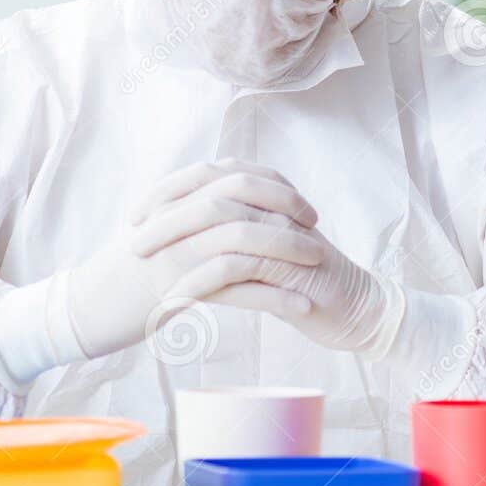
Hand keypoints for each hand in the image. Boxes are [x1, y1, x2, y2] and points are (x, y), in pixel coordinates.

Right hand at [62, 160, 321, 358]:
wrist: (85, 309)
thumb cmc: (127, 274)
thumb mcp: (161, 231)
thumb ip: (194, 213)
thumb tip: (236, 204)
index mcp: (173, 197)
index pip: (234, 173)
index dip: (274, 184)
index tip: (302, 203)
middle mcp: (175, 216)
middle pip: (240, 192)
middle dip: (286, 205)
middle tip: (315, 225)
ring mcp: (174, 251)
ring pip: (241, 235)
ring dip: (287, 247)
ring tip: (318, 262)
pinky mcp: (175, 289)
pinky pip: (234, 287)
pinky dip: (273, 296)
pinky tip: (300, 307)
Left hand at [132, 162, 401, 355]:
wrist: (354, 311)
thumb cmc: (304, 284)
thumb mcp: (262, 252)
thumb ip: (231, 232)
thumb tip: (182, 226)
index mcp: (266, 194)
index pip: (208, 174)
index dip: (168, 190)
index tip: (136, 215)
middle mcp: (274, 204)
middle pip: (209, 190)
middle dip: (164, 214)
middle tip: (131, 239)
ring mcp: (283, 231)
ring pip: (218, 223)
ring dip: (175, 244)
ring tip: (144, 266)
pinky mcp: (289, 265)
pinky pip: (236, 266)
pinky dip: (201, 281)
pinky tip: (176, 298)